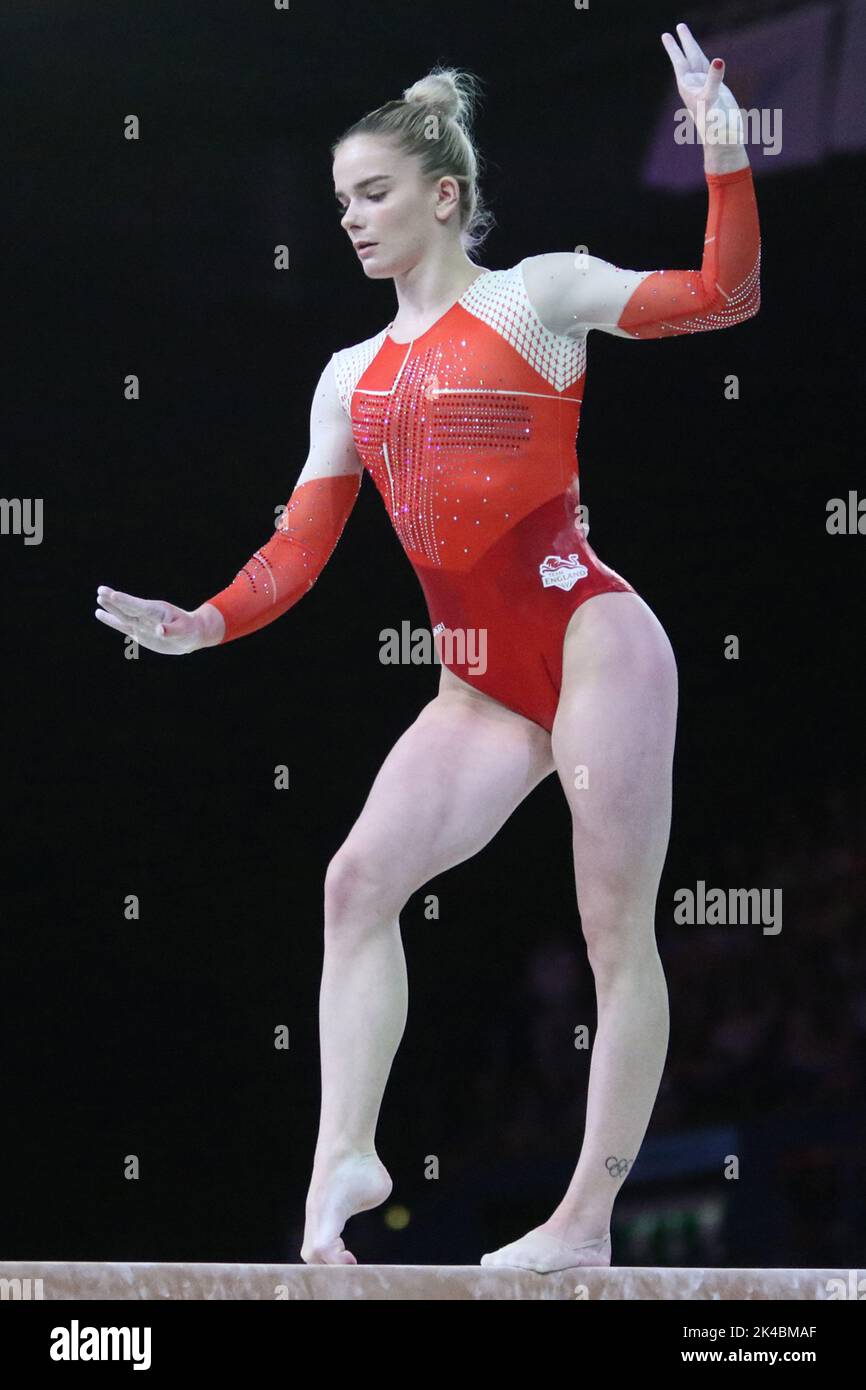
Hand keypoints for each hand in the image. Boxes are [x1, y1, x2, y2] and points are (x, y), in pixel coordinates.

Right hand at [94, 586, 210, 653]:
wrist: (189, 635)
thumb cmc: (189, 630)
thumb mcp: (183, 631)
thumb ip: (171, 630)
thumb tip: (159, 630)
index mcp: (157, 611)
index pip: (138, 605)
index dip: (125, 601)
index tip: (113, 594)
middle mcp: (146, 616)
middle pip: (127, 607)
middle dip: (114, 600)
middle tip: (100, 591)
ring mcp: (141, 623)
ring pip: (122, 615)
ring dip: (110, 608)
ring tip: (98, 598)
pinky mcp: (138, 632)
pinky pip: (122, 626)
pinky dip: (111, 620)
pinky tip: (100, 613)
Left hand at [661, 21, 743, 145]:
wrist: (723, 140)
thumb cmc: (714, 124)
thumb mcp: (712, 99)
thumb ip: (714, 80)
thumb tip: (719, 61)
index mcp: (688, 86)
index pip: (680, 61)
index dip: (674, 47)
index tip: (666, 34)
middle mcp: (695, 85)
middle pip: (688, 57)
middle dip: (683, 42)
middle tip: (678, 26)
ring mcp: (705, 87)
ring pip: (699, 62)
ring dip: (693, 49)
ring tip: (687, 36)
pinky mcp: (717, 91)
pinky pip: (710, 72)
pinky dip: (710, 63)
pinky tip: (709, 60)